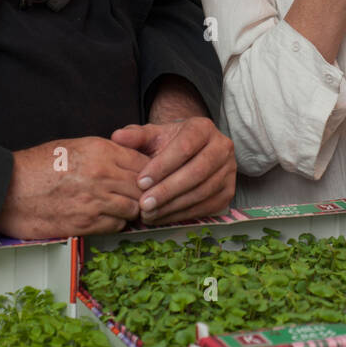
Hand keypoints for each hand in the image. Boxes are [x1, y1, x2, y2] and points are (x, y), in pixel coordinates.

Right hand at [0, 136, 147, 238]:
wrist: (7, 190)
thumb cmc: (36, 167)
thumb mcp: (74, 146)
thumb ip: (105, 153)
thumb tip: (129, 161)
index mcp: (101, 151)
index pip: (143, 162)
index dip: (149, 172)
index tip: (148, 179)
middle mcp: (102, 174)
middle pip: (142, 187)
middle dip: (143, 193)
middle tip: (140, 197)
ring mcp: (95, 200)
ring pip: (133, 208)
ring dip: (130, 210)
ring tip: (121, 208)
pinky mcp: (85, 223)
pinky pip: (116, 225)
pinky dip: (115, 223)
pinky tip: (106, 218)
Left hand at [111, 116, 235, 224]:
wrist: (191, 152)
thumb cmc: (169, 144)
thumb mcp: (153, 135)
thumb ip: (135, 136)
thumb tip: (117, 137)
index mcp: (203, 128)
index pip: (185, 147)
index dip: (163, 166)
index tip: (140, 182)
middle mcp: (222, 147)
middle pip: (197, 171)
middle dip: (168, 190)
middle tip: (143, 205)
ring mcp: (228, 171)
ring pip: (203, 191)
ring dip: (174, 206)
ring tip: (149, 214)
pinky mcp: (228, 191)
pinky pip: (207, 206)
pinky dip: (183, 215)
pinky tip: (162, 217)